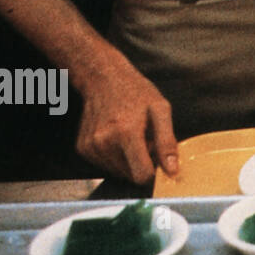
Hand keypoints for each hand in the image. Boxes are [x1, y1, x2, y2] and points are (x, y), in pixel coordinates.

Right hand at [76, 57, 178, 184]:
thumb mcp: (161, 110)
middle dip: (141, 162)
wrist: (104, 79)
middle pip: (130, 175)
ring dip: (128, 159)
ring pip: (117, 172)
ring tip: (131, 135)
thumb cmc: (136, 92)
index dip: (153, 169)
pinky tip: (117, 136)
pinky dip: (115, 156)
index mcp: (126, 133)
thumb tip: (172, 171)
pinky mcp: (83, 149)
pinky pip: (105, 165)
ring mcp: (91, 147)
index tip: (157, 156)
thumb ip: (167, 143)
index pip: (141, 175)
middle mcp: (104, 142)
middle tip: (144, 139)